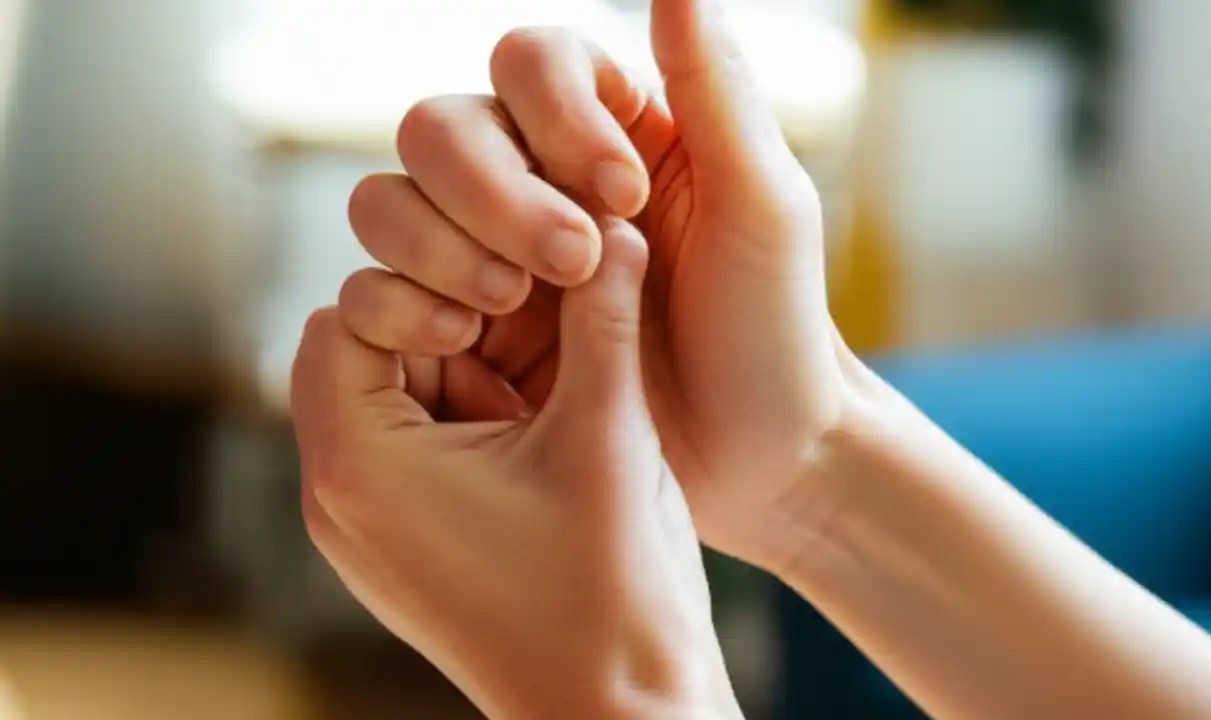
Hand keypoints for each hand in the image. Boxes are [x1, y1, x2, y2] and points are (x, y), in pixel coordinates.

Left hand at [292, 223, 740, 718]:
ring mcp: (373, 527)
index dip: (431, 285)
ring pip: (399, 392)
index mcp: (360, 465)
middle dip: (450, 320)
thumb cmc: (609, 594)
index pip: (353, 312)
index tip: (508, 300)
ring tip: (547, 385)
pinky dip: (474, 416)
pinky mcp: (408, 545)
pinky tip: (543, 427)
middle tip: (530, 321)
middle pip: (367, 346)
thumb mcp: (608, 430)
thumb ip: (605, 313)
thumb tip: (617, 226)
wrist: (622, 719)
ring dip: (470, 367)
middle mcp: (343, 497)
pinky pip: (419, 445)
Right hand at [341, 0, 869, 570]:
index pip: (530, 63)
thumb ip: (716, 91)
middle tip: (569, 264)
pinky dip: (406, 304)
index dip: (557, 118)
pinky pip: (385, 289)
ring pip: (391, 200)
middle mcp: (539, 180)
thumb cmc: (774, 328)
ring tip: (510, 306)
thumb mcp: (765, 206)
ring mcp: (493, 257)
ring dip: (437, 243)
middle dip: (491, 192)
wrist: (759, 459)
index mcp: (614, 131)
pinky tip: (472, 345)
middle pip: (441, 127)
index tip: (623, 195)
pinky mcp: (465, 330)